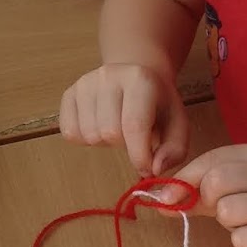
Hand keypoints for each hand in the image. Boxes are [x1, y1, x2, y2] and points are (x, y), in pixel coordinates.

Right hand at [59, 63, 188, 175]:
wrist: (136, 75)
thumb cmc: (159, 104)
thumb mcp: (178, 124)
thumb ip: (173, 150)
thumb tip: (153, 171)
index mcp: (139, 79)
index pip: (134, 125)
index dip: (139, 156)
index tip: (147, 169)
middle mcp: (108, 76)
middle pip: (109, 133)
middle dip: (123, 145)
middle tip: (132, 137)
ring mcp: (84, 83)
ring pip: (88, 135)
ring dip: (105, 142)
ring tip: (117, 128)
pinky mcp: (68, 93)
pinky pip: (70, 132)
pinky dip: (85, 139)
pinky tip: (99, 127)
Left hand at [175, 143, 246, 246]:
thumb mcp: (232, 192)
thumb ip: (197, 193)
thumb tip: (159, 199)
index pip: (212, 159)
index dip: (185, 179)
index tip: (169, 196)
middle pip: (215, 182)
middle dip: (211, 202)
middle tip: (227, 212)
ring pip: (226, 212)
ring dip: (230, 225)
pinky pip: (240, 239)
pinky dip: (244, 243)